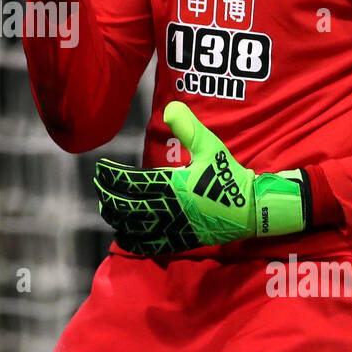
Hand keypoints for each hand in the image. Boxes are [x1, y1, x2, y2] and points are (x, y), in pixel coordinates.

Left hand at [93, 101, 309, 254]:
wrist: (253, 207)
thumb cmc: (230, 175)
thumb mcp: (210, 146)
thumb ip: (188, 127)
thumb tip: (170, 108)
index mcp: (174, 184)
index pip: (134, 182)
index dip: (114, 177)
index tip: (101, 170)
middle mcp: (170, 207)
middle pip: (130, 205)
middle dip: (110, 196)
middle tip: (98, 187)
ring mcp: (176, 226)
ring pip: (138, 225)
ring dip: (119, 218)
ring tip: (105, 209)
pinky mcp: (183, 239)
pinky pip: (153, 243)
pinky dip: (136, 240)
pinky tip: (124, 236)